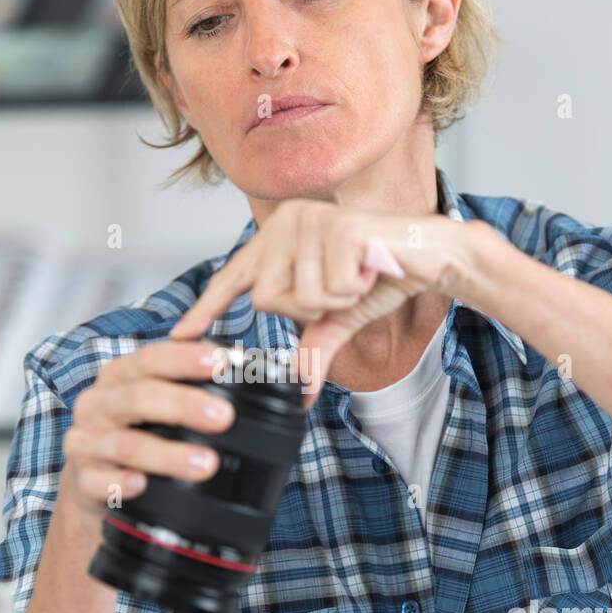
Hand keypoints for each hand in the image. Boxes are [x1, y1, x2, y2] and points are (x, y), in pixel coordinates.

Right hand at [61, 339, 235, 521]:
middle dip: (183, 405)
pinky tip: (141, 485)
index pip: (150, 359)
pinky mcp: (82, 479)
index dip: (184, 358)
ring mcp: (85, 442)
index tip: (221, 362)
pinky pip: (98, 482)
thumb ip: (186, 386)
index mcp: (118, 377)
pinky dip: (120, 483)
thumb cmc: (136, 432)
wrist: (94, 481)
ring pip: (125, 444)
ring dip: (168, 454)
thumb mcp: (154, 403)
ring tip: (206, 463)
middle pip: (138, 397)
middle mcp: (97, 404)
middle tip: (224, 418)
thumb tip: (245, 370)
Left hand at [168, 198, 483, 406]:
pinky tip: (371, 270)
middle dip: (309, 309)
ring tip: (359, 277)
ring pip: (300, 297)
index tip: (179, 336)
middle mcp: (288, 221)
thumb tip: (301, 392)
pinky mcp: (339, 227)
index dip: (206, 309)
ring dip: (336, 300)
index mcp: (279, 236)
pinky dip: (356, 291)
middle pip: (267, 297)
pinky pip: (331, 289)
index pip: (233, 278)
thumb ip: (312, 349)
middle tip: (342, 290)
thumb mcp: (337, 318)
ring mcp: (312, 220)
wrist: (432, 256)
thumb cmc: (379, 277)